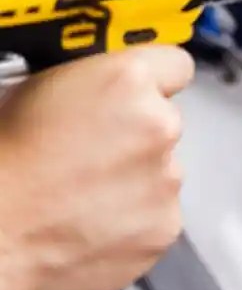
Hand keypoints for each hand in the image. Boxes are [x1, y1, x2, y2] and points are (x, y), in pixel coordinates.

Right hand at [0, 46, 193, 289]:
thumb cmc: (4, 163)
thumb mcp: (40, 89)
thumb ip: (95, 80)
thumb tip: (110, 84)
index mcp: (128, 81)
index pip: (175, 66)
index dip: (155, 82)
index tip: (142, 94)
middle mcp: (159, 125)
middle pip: (166, 121)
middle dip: (139, 135)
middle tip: (92, 153)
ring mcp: (167, 178)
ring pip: (164, 170)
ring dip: (137, 178)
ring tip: (83, 192)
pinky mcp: (166, 223)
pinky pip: (159, 213)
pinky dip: (135, 218)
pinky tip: (93, 220)